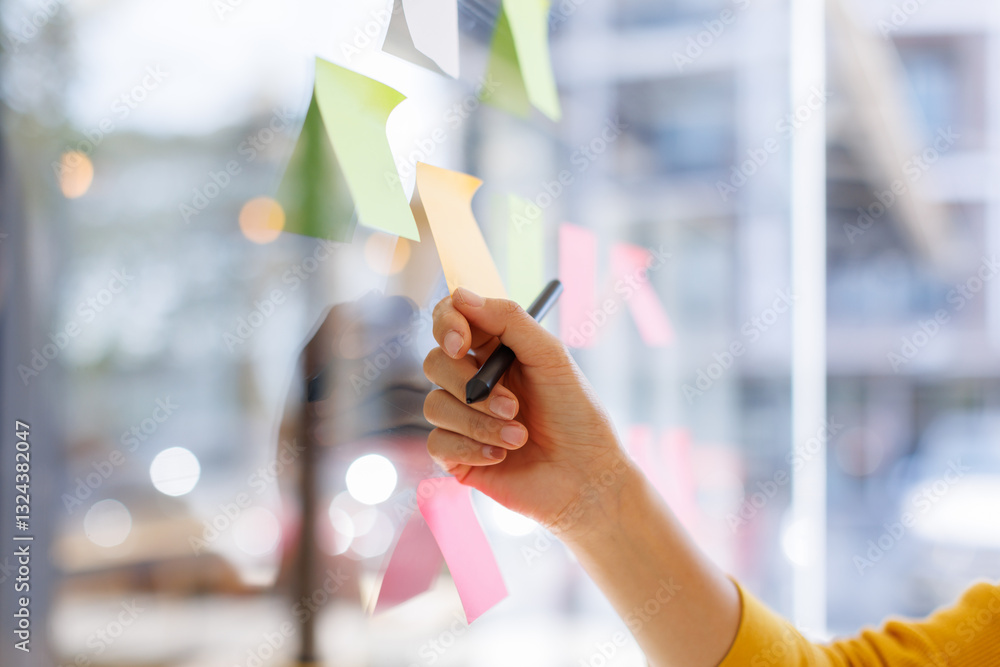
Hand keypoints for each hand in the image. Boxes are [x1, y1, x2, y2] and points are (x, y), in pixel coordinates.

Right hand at [422, 287, 632, 536]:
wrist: (588, 477)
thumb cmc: (577, 414)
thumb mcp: (551, 356)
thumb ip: (509, 320)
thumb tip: (459, 295)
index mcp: (494, 351)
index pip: (451, 322)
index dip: (447, 325)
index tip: (462, 342)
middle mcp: (473, 381)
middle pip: (435, 363)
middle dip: (470, 385)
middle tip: (513, 406)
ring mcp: (462, 419)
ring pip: (435, 406)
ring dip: (479, 422)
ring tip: (518, 436)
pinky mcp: (457, 455)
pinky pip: (437, 443)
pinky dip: (471, 447)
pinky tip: (501, 455)